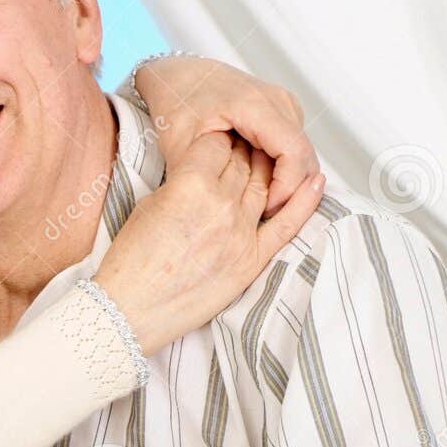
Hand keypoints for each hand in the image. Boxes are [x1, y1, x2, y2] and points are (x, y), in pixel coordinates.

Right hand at [92, 134, 323, 355]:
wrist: (131, 308)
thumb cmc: (131, 262)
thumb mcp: (148, 206)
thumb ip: (182, 183)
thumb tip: (203, 173)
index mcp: (189, 185)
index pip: (215, 143)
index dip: (214, 139)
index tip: (214, 140)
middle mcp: (221, 204)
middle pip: (243, 161)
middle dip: (241, 150)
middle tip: (238, 145)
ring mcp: (241, 232)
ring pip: (265, 185)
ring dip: (266, 169)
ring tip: (264, 159)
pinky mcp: (252, 259)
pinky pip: (287, 224)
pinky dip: (305, 201)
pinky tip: (314, 180)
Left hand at [134, 56, 317, 215]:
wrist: (179, 77)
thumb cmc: (177, 103)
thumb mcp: (178, 144)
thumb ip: (199, 174)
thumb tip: (215, 206)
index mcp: (255, 105)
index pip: (294, 151)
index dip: (287, 186)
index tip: (267, 209)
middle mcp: (278, 100)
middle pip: (305, 155)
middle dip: (290, 190)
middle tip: (264, 214)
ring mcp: (285, 104)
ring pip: (304, 153)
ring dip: (289, 181)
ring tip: (260, 201)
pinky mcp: (284, 111)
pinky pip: (295, 146)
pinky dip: (284, 169)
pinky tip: (261, 183)